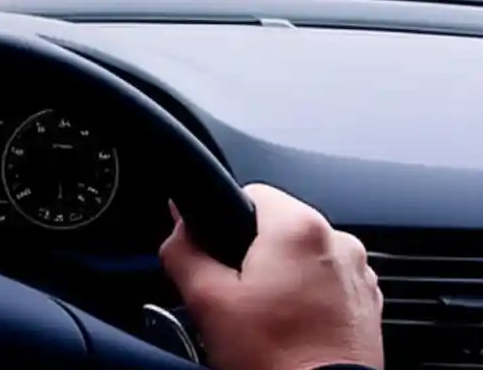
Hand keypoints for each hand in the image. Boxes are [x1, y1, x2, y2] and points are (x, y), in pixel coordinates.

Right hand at [159, 184, 382, 369]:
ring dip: (283, 275)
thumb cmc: (272, 356)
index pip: (250, 193)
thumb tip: (178, 224)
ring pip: (303, 255)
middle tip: (236, 295)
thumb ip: (182, 249)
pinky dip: (309, 295)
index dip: (223, 222)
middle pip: (278, 226)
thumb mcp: (206, 299)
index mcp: (299, 227)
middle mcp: (338, 241)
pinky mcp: (369, 302)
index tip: (216, 257)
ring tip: (266, 316)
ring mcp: (360, 273)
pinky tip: (292, 326)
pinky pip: (328, 282)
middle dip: (254, 253)